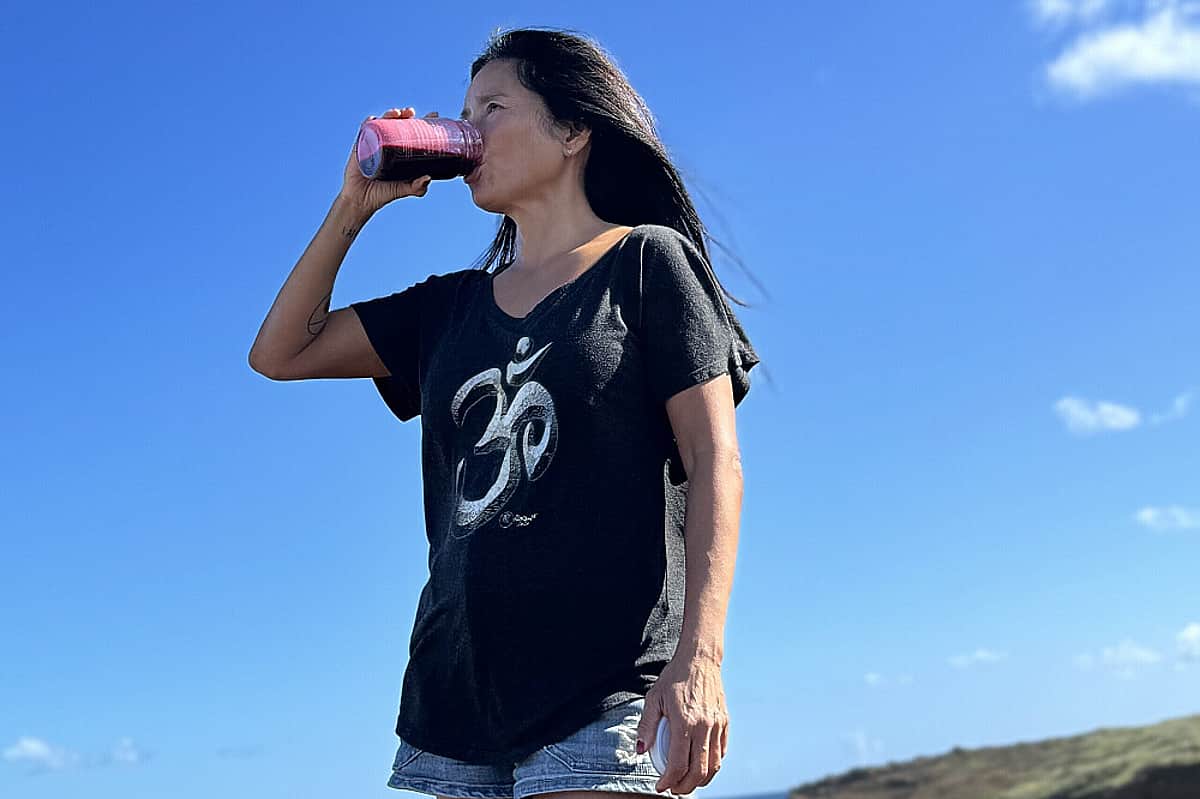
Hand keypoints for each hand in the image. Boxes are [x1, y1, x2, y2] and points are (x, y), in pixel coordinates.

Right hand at [339, 107, 440, 214]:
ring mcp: (374, 143)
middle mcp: (389, 145)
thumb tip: (428, 177)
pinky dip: (369, 123)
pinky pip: (364, 130)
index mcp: (401, 152)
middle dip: (406, 115)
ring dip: (389, 114)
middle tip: (412, 113)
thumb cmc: (383, 193)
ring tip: (397, 113)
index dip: (423, 123)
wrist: (361, 200)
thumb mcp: (404, 190)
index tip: (434, 115)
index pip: (413, 133)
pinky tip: (373, 119)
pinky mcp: (361, 146)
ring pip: (382, 123)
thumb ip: (417, 187)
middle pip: (399, 123)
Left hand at [636, 649, 729, 794]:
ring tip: (687, 782)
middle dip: (684, 787)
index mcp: (684, 722)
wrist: (699, 659)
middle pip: (698, 771)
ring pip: (713, 765)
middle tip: (673, 789)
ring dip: (700, 780)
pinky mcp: (725, 722)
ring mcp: (717, 724)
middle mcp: (703, 726)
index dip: (668, 781)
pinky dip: (712, 765)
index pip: (678, 764)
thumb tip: (641, 750)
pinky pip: (721, 752)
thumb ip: (646, 726)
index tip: (660, 786)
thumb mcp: (653, 698)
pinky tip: (701, 766)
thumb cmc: (674, 677)